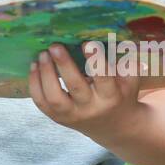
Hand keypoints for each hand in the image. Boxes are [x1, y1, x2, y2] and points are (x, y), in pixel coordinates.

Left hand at [28, 40, 145, 143]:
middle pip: (75, 88)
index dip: (95, 61)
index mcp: (111, 97)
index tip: (86, 42)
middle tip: (55, 46)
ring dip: (45, 74)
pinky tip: (34, 66)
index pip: (103, 79)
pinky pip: (42, 103)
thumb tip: (113, 37)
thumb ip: (125, 62)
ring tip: (42, 55)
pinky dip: (35, 85)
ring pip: (54, 98)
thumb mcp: (130, 81)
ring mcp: (72, 115)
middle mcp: (91, 108)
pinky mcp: (58, 118)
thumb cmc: (122, 95)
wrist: (115, 127)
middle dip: (64, 65)